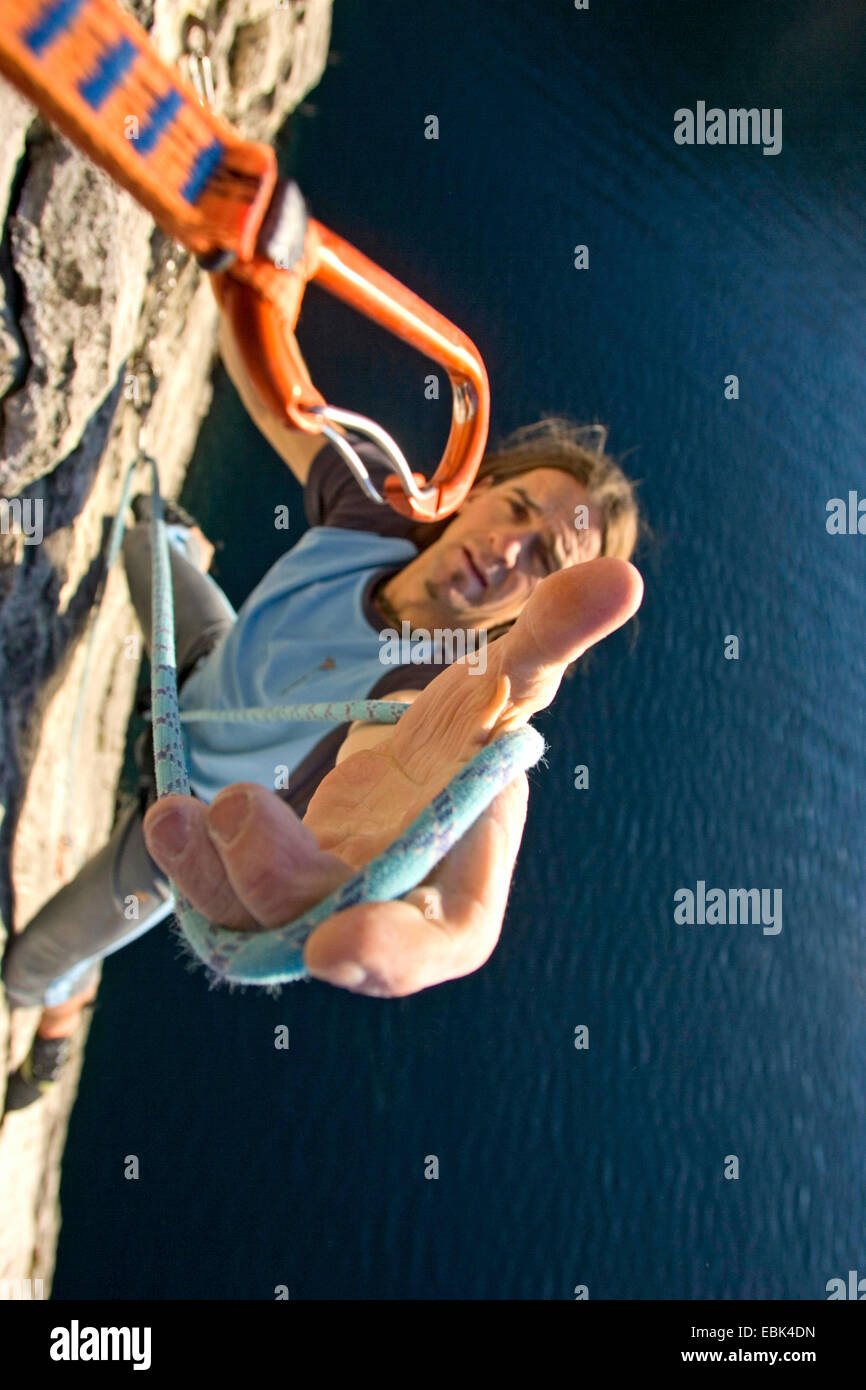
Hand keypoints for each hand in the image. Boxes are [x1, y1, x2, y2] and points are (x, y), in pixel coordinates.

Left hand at [142, 557, 642, 995]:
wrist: (418, 757)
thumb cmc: (475, 737)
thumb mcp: (511, 688)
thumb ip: (552, 643)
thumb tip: (620, 577)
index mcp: (461, 891)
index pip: (441, 942)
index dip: (393, 953)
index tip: (336, 943)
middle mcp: (388, 914)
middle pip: (331, 931)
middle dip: (283, 883)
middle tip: (245, 808)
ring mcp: (323, 909)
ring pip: (261, 921)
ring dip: (216, 873)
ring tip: (180, 810)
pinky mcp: (272, 893)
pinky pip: (222, 898)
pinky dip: (192, 864)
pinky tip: (171, 811)